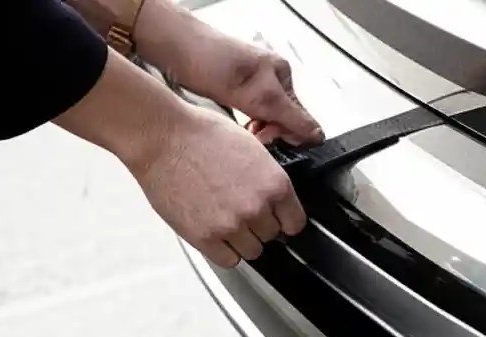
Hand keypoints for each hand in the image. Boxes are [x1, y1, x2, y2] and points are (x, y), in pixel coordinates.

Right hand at [128, 107, 305, 267]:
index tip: (277, 219)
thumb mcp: (251, 147)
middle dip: (259, 225)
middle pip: (272, 236)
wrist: (162, 137)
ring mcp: (232, 225)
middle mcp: (257, 207)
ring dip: (242, 240)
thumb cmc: (200, 134)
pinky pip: (228, 260)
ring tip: (226, 220)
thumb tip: (276, 197)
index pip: (295, 223)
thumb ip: (267, 177)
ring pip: (252, 251)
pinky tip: (216, 233)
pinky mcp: (205, 237)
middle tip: (241, 210)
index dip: (284, 220)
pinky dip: (224, 250)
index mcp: (275, 184)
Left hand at [134, 0, 322, 145]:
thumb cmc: (207, 59)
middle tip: (250, 138)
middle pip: (282, 124)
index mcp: (282, 77)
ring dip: (253, 135)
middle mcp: (268, 83)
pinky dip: (241, 130)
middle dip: (268, 136)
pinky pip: (247, 121)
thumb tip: (315, 134)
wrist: (170, 47)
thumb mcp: (255, 93)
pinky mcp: (232, 96)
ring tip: (238, 133)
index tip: (266, 141)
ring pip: (263, 125)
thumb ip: (287, 115)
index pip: (301, 120)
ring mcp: (250, 89)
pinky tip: (229, 130)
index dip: (286, 136)